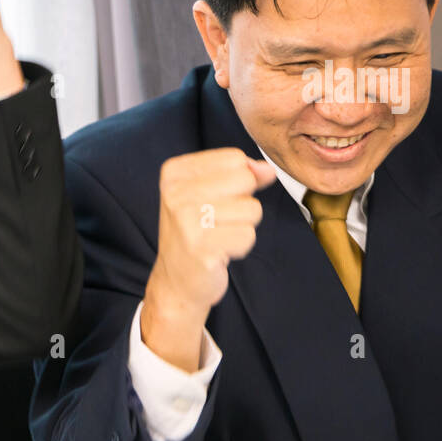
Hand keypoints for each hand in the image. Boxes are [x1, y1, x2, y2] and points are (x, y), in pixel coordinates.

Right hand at [141, 149, 276, 369]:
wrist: (177, 281)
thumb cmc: (197, 233)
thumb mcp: (211, 194)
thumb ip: (241, 174)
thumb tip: (267, 170)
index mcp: (174, 173)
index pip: (235, 159)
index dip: (237, 182)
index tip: (214, 201)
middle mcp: (176, 193)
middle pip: (245, 179)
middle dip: (243, 203)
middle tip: (217, 221)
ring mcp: (186, 220)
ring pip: (252, 209)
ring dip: (243, 227)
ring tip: (218, 237)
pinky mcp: (201, 247)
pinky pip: (248, 236)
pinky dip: (240, 247)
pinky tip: (218, 252)